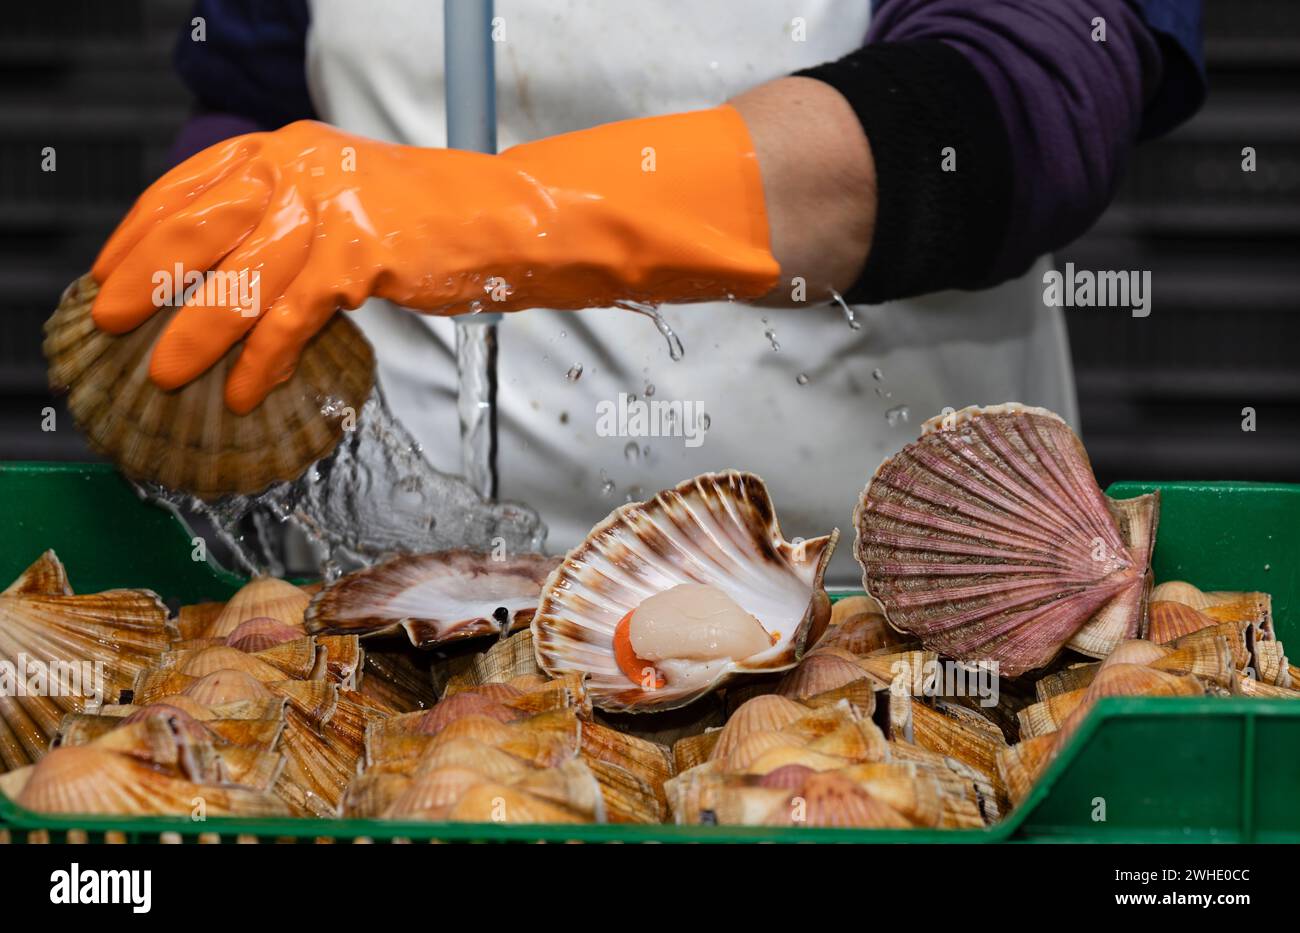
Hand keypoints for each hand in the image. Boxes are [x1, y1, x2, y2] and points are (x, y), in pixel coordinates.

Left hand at [91, 112, 777, 412]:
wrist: (518, 221)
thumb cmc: (439, 221)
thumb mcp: (352, 202)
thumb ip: (291, 221)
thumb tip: (229, 273)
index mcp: (293, 148)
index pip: (193, 182)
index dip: (143, 228)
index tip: (114, 268)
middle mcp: (304, 167)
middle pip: (199, 225)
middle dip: (146, 278)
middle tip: (112, 323)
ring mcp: (334, 208)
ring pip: (237, 279)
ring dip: (195, 335)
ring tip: (166, 378)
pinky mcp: (364, 254)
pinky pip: (294, 317)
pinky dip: (264, 360)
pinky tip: (246, 392)